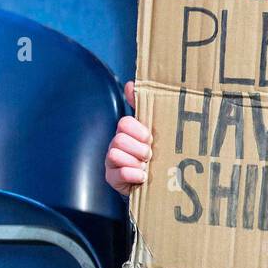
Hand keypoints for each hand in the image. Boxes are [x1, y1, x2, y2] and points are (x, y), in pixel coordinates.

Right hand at [104, 80, 152, 194]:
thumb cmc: (154, 155)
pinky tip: (143, 177)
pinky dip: (134, 175)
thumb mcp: (154, 130)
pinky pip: (119, 174)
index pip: (124, 123)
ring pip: (115, 155)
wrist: (156, 182)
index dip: (139, 131)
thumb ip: (142, 106)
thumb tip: (130, 84)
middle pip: (119, 139)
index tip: (150, 139)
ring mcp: (111, 163)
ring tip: (145, 167)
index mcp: (125, 132)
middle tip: (149, 156)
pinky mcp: (112, 179)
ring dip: (136, 163)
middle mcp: (115, 145)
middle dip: (139, 149)